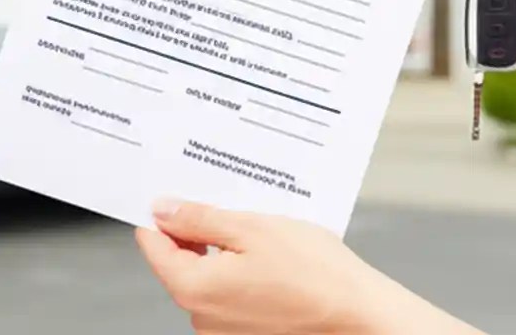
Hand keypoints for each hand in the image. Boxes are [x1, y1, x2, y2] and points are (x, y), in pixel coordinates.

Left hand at [135, 199, 484, 334]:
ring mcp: (222, 332)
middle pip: (179, 263)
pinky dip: (240, 277)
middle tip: (226, 208)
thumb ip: (198, 219)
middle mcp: (201, 317)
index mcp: (193, 288)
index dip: (161, 215)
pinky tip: (269, 263)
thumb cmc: (316, 274)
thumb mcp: (251, 228)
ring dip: (222, 256)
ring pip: (207, 280)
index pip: (153, 245)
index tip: (171, 196)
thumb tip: (162, 210)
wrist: (362, 316)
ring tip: (259, 237)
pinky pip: (229, 298)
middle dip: (197, 234)